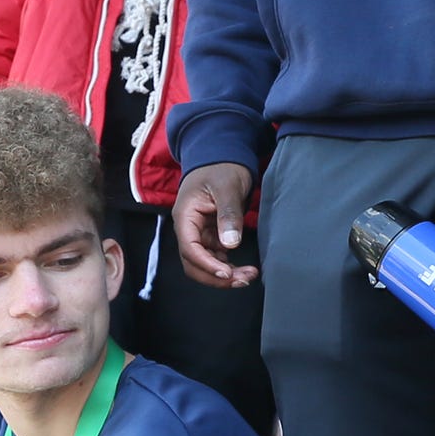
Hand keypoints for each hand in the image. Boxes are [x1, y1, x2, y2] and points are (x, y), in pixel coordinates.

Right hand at [171, 163, 257, 289]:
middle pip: (194, 263)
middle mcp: (188, 228)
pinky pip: (215, 257)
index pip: (190, 249)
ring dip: (224, 274)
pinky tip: (243, 269)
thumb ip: (228, 215)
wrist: (222, 156)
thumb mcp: (227, 187)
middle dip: (216, 276)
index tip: (227, 273)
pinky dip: (227, 266)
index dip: (207, 265)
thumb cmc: (222, 168)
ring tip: (248, 275)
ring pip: (205, 264)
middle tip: (243, 279)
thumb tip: (230, 244)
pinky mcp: (211, 234)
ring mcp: (199, 233)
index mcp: (185, 216)